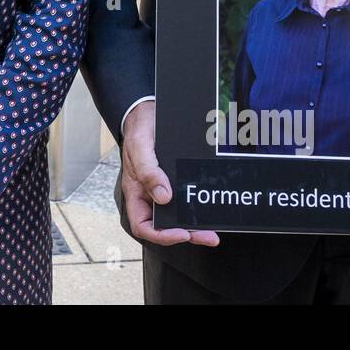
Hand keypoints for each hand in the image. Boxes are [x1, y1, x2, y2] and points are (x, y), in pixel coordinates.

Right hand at [122, 101, 219, 246]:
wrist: (149, 113)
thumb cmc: (139, 130)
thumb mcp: (140, 147)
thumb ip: (148, 171)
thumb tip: (163, 196)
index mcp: (136, 193)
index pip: (143, 226)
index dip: (161, 235)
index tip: (180, 232)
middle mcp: (150, 195)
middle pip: (165, 225)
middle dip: (187, 234)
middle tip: (208, 236)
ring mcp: (163, 189)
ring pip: (178, 216)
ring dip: (195, 225)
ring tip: (213, 231)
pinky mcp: (176, 181)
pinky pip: (186, 199)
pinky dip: (197, 207)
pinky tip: (209, 209)